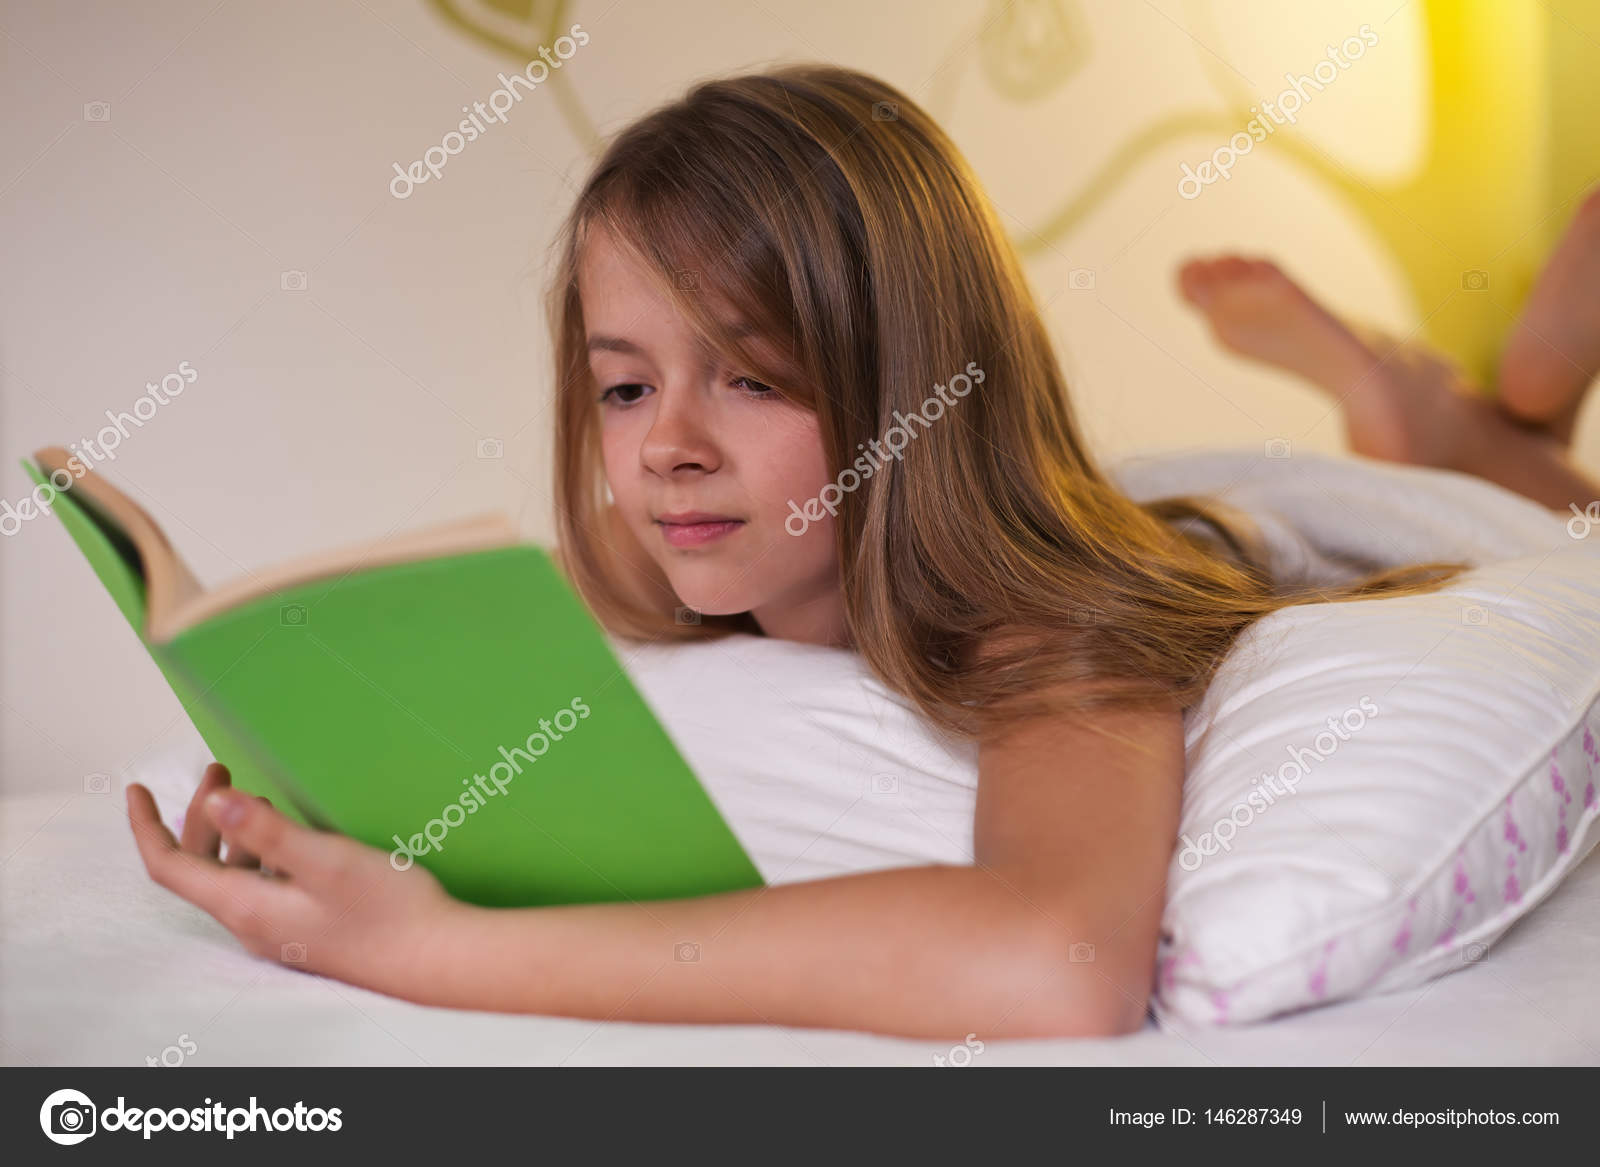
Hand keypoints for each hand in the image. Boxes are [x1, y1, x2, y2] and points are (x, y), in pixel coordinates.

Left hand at [127, 762, 461, 1002]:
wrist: (434, 958)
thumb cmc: (386, 910)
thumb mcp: (326, 860)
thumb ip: (268, 831)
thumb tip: (214, 799)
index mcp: (246, 907)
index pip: (170, 867)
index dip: (146, 826)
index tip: (136, 788)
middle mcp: (253, 922)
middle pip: (200, 867)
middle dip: (200, 814)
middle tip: (221, 766)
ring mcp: (280, 927)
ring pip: (233, 874)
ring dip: (232, 830)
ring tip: (256, 792)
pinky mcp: (307, 925)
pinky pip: (263, 883)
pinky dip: (260, 849)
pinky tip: (288, 832)